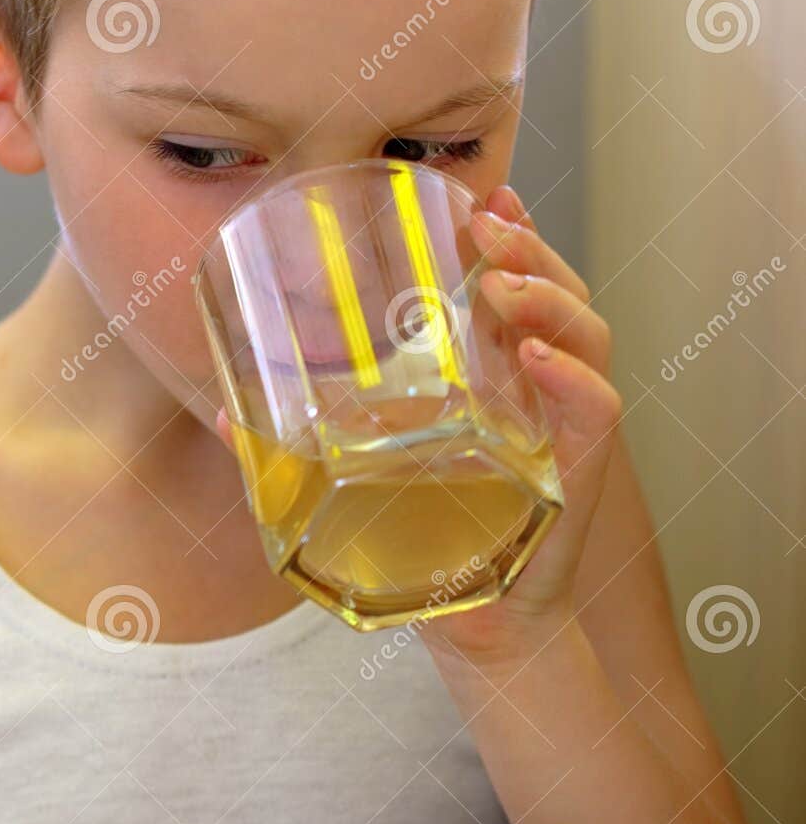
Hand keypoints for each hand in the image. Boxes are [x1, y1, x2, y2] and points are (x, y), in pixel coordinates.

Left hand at [212, 183, 621, 671]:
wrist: (478, 627)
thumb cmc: (430, 545)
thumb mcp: (364, 479)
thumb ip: (301, 441)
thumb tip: (229, 410)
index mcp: (498, 375)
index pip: (517, 285)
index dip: (509, 234)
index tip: (476, 196)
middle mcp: (540, 389)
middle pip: (557, 291)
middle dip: (526, 247)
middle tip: (485, 222)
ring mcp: (563, 429)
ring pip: (585, 335)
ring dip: (548, 297)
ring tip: (501, 283)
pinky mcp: (575, 475)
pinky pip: (595, 411)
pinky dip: (573, 379)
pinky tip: (536, 358)